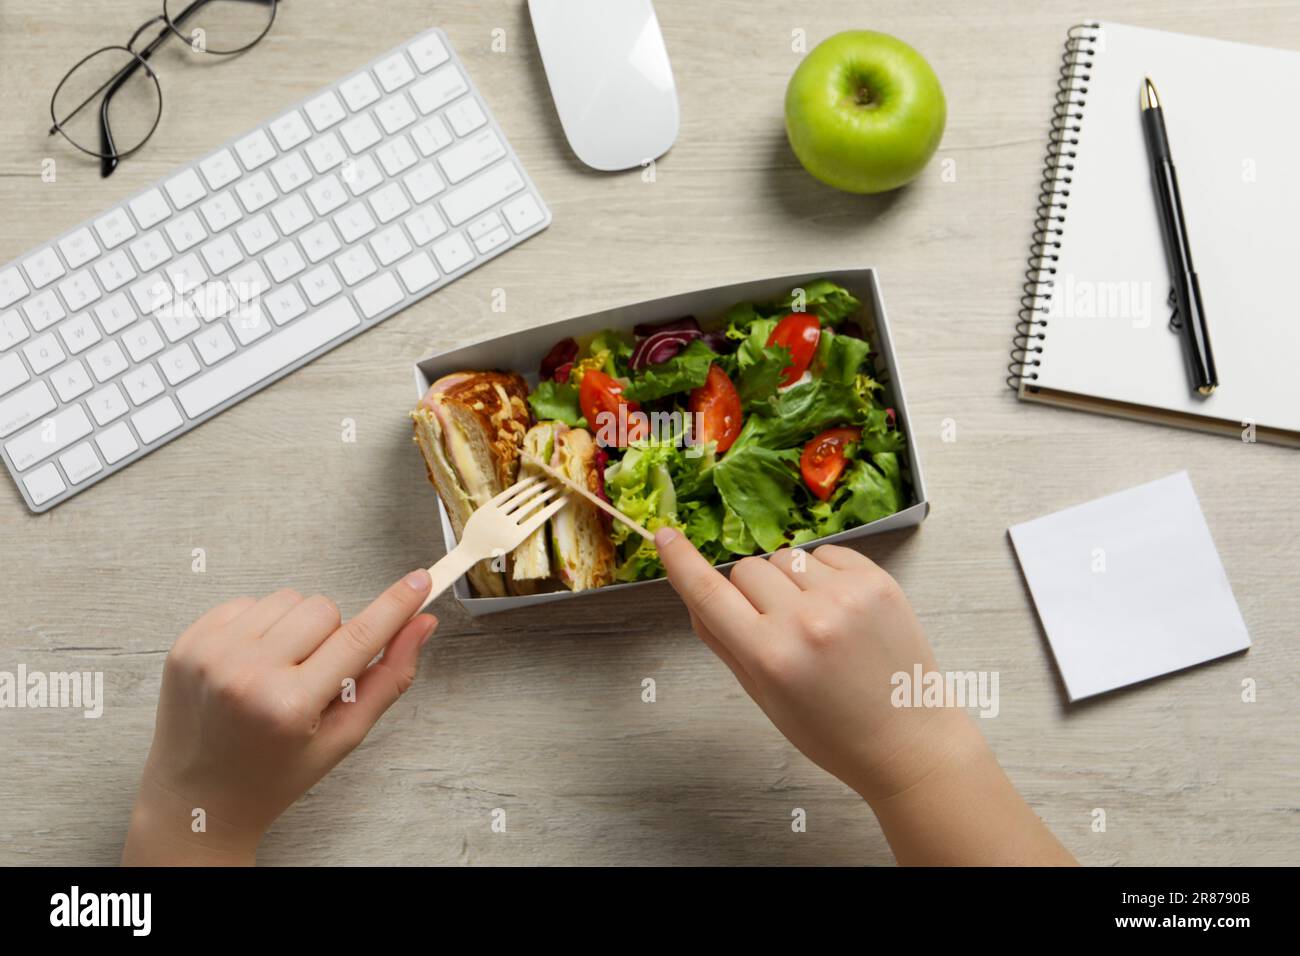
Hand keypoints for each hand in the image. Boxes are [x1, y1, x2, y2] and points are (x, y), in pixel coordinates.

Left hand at [122, 570, 437, 865]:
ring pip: (288, 599)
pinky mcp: (189, 641)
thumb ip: (389, 677)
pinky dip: (261, 626)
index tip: (419, 581)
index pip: (358, 638)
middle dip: (331, 636)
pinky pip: (249, 601)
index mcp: (288, 705)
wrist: (198, 798)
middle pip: (324, 608)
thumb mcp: (342, 737)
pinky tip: (252, 664)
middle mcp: (246, 673)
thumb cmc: (273, 774)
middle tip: (313, 678)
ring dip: (295, 628)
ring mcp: (211, 653)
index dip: (394, 607)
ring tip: (280, 672)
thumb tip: (421, 624)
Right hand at [655, 529, 1074, 864]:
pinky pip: (826, 553)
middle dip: (750, 592)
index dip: (681, 562)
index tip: (664, 535)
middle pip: (746, 570)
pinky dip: (822, 573)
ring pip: (784, 558)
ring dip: (787, 581)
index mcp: (769, 657)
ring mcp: (844, 597)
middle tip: (776, 627)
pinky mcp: (877, 581)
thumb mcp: (764, 696)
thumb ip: (725, 643)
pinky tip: (838, 609)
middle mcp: (804, 621)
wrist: (909, 741)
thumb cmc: (832, 730)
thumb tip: (696, 594)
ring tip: (815, 621)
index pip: (708, 593)